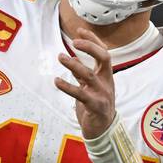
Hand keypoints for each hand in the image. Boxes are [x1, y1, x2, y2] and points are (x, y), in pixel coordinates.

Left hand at [54, 24, 115, 139]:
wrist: (103, 131)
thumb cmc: (96, 108)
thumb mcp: (91, 88)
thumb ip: (84, 75)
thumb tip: (74, 59)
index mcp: (106, 76)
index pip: (104, 52)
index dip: (93, 40)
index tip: (80, 30)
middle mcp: (106, 82)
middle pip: (104, 57)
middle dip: (90, 47)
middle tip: (74, 41)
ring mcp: (102, 94)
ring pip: (89, 74)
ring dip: (73, 64)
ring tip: (60, 57)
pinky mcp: (95, 106)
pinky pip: (80, 94)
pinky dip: (67, 86)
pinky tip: (56, 81)